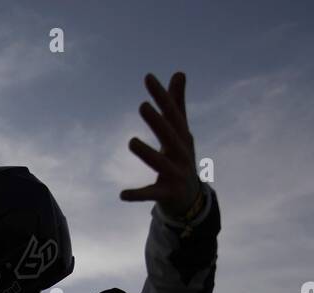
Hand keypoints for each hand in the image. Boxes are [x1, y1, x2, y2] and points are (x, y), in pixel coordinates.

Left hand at [119, 72, 201, 218]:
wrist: (191, 198)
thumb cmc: (181, 158)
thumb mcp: (180, 131)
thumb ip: (177, 104)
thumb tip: (179, 72)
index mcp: (182, 137)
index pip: (172, 113)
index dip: (161, 96)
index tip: (148, 78)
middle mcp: (182, 154)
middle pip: (170, 136)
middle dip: (158, 122)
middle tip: (142, 106)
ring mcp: (176, 175)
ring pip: (161, 164)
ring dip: (147, 153)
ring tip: (131, 142)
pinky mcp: (167, 194)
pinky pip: (151, 194)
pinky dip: (138, 195)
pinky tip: (122, 195)